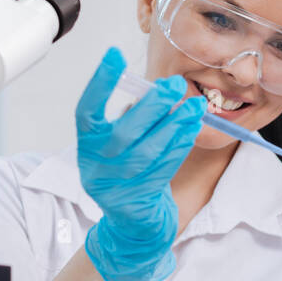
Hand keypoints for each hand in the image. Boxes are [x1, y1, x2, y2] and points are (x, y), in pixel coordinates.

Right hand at [76, 47, 205, 280]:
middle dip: (152, 106)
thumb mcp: (124, 146)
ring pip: (146, 152)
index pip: (87, 110)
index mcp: (87, 146)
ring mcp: (113, 187)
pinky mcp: (135, 202)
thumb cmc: (132, 176)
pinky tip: (191, 130)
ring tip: (194, 106)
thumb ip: (135, 120)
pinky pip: (161, 170)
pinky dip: (178, 147)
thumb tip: (161, 88)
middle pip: (123, 133)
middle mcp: (95, 166)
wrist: (135, 226)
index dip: (99, 83)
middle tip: (176, 85)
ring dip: (173, 126)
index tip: (114, 54)